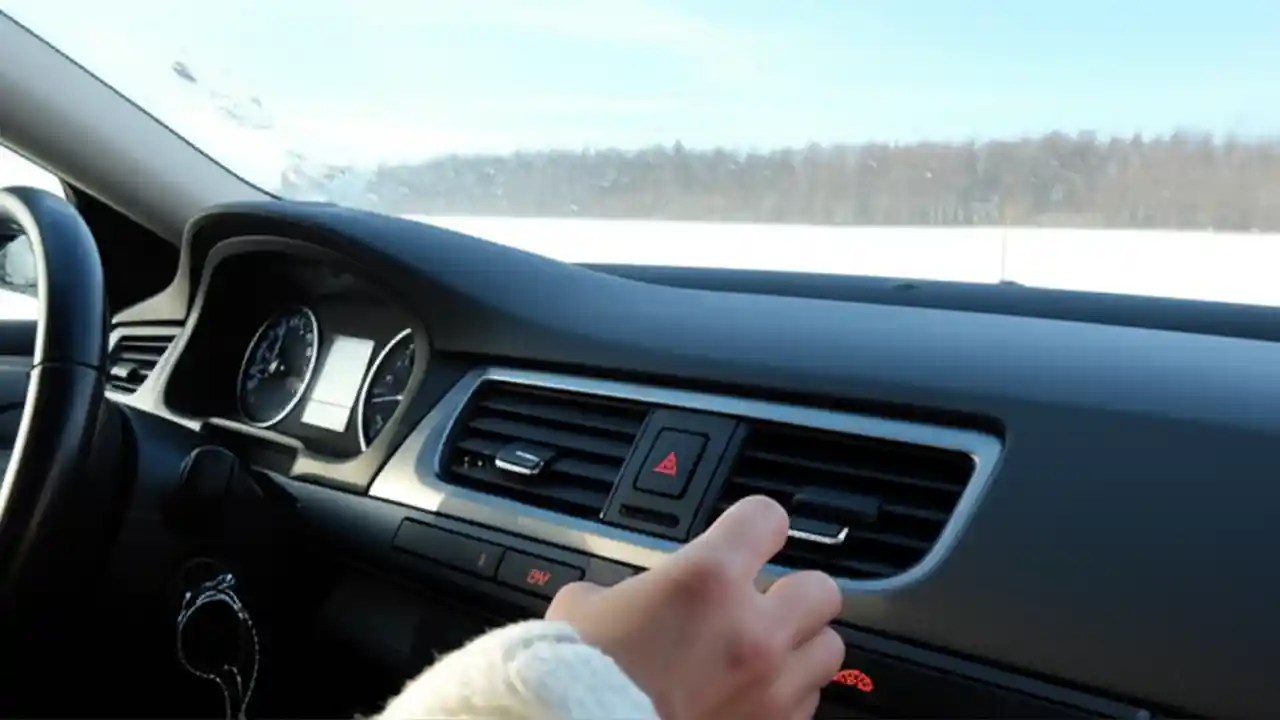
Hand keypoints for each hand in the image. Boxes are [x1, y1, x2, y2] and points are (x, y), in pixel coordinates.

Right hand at [546, 496, 843, 719]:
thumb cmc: (578, 683)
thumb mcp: (583, 610)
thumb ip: (625, 587)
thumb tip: (629, 592)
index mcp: (706, 580)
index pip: (767, 519)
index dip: (754, 526)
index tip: (748, 537)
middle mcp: (754, 631)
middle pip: (820, 589)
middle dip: (793, 594)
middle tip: (763, 605)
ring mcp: (772, 689)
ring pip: (826, 649)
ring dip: (800, 648)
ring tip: (764, 655)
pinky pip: (808, 704)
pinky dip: (787, 697)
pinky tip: (751, 695)